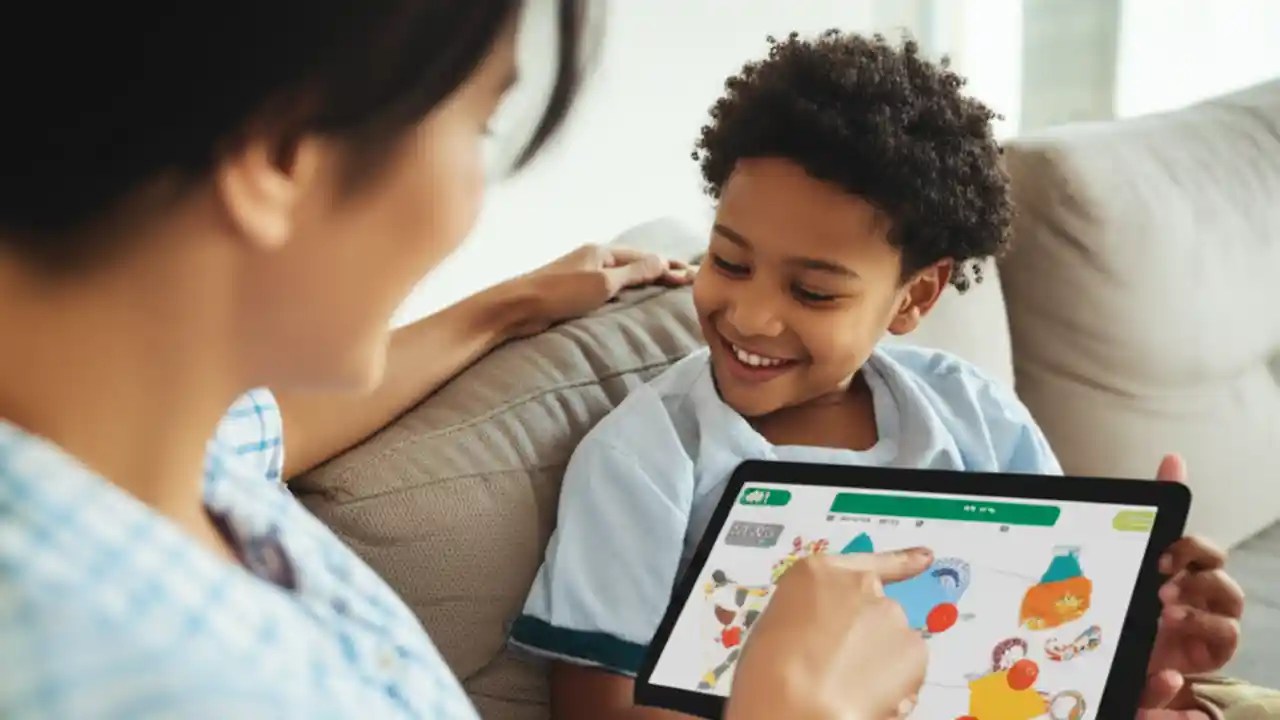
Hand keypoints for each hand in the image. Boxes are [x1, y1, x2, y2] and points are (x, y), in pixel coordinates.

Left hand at [503, 244, 692, 337]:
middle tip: (686, 277)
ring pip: (622, 274)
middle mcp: (593, 258)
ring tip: (666, 285)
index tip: (692, 274)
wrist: (518, 307)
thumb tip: (662, 260)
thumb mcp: (603, 283)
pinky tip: (631, 297)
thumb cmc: (559, 293)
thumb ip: (634, 273)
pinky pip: (609, 287)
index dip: (669, 265)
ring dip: (645, 279)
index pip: (644, 257)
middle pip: (635, 262)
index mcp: (602, 252)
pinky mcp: (574, 291)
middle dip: (661, 268)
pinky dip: (627, 289)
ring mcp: (583, 274)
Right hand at [727, 549, 932, 719]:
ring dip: (881, 659)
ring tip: (852, 688)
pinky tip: (870, 699)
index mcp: (818, 572)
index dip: (899, 562)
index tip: (925, 558)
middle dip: (869, 633)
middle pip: (876, 607)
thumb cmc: (767, 669)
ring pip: (892, 640)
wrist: (796, 705)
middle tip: (845, 665)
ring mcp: (891, 615)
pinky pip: (907, 669)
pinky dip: (896, 684)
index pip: (866, 562)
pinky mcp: (914, 650)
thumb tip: (827, 634)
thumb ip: (811, 616)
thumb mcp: (778, 625)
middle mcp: (861, 585)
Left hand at [1138, 454, 1243, 719]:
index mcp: (1177, 568)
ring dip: (1199, 599)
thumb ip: (1150, 517)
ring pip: (1229, 597)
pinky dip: (1203, 631)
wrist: (1116, 666)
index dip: (1189, 543)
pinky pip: (1225, 636)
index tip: (1161, 552)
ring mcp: (1211, 619)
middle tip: (1160, 575)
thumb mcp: (1124, 567)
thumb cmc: (1127, 614)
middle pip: (1217, 566)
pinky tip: (1175, 632)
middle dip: (1195, 566)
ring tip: (1164, 607)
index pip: (1197, 545)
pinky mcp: (1215, 648)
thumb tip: (1174, 458)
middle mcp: (1200, 589)